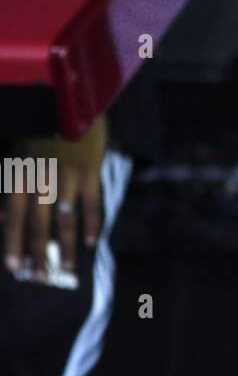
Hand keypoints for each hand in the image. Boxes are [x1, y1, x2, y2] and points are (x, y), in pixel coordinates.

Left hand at [3, 114, 106, 282]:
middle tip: (39, 278)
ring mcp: (66, 177)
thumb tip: (4, 216)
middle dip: (38, 254)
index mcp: (20, 174)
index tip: (14, 268)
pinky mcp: (89, 171)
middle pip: (39, 225)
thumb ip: (12, 183)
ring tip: (67, 269)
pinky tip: (92, 242)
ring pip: (65, 220)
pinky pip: (91, 203)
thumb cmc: (40, 125)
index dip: (14, 242)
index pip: (15, 216)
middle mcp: (41, 180)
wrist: (66, 98)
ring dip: (66, 247)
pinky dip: (91, 223)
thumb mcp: (17, 150)